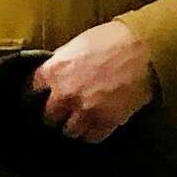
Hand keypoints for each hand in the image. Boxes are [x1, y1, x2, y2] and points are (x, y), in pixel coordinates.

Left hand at [35, 21, 156, 142]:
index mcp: (54, 71)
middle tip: (64, 110)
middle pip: (49, 116)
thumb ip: (63, 62)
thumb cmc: (113, 39)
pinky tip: (98, 124)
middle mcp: (65, 94)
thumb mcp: (78, 43)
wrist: (145, 49)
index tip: (41, 96)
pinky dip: (94, 132)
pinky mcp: (106, 121)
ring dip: (75, 126)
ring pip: (69, 131)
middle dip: (56, 113)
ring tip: (83, 120)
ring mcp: (85, 110)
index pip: (32, 90)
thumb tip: (57, 73)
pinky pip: (92, 137)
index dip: (38, 93)